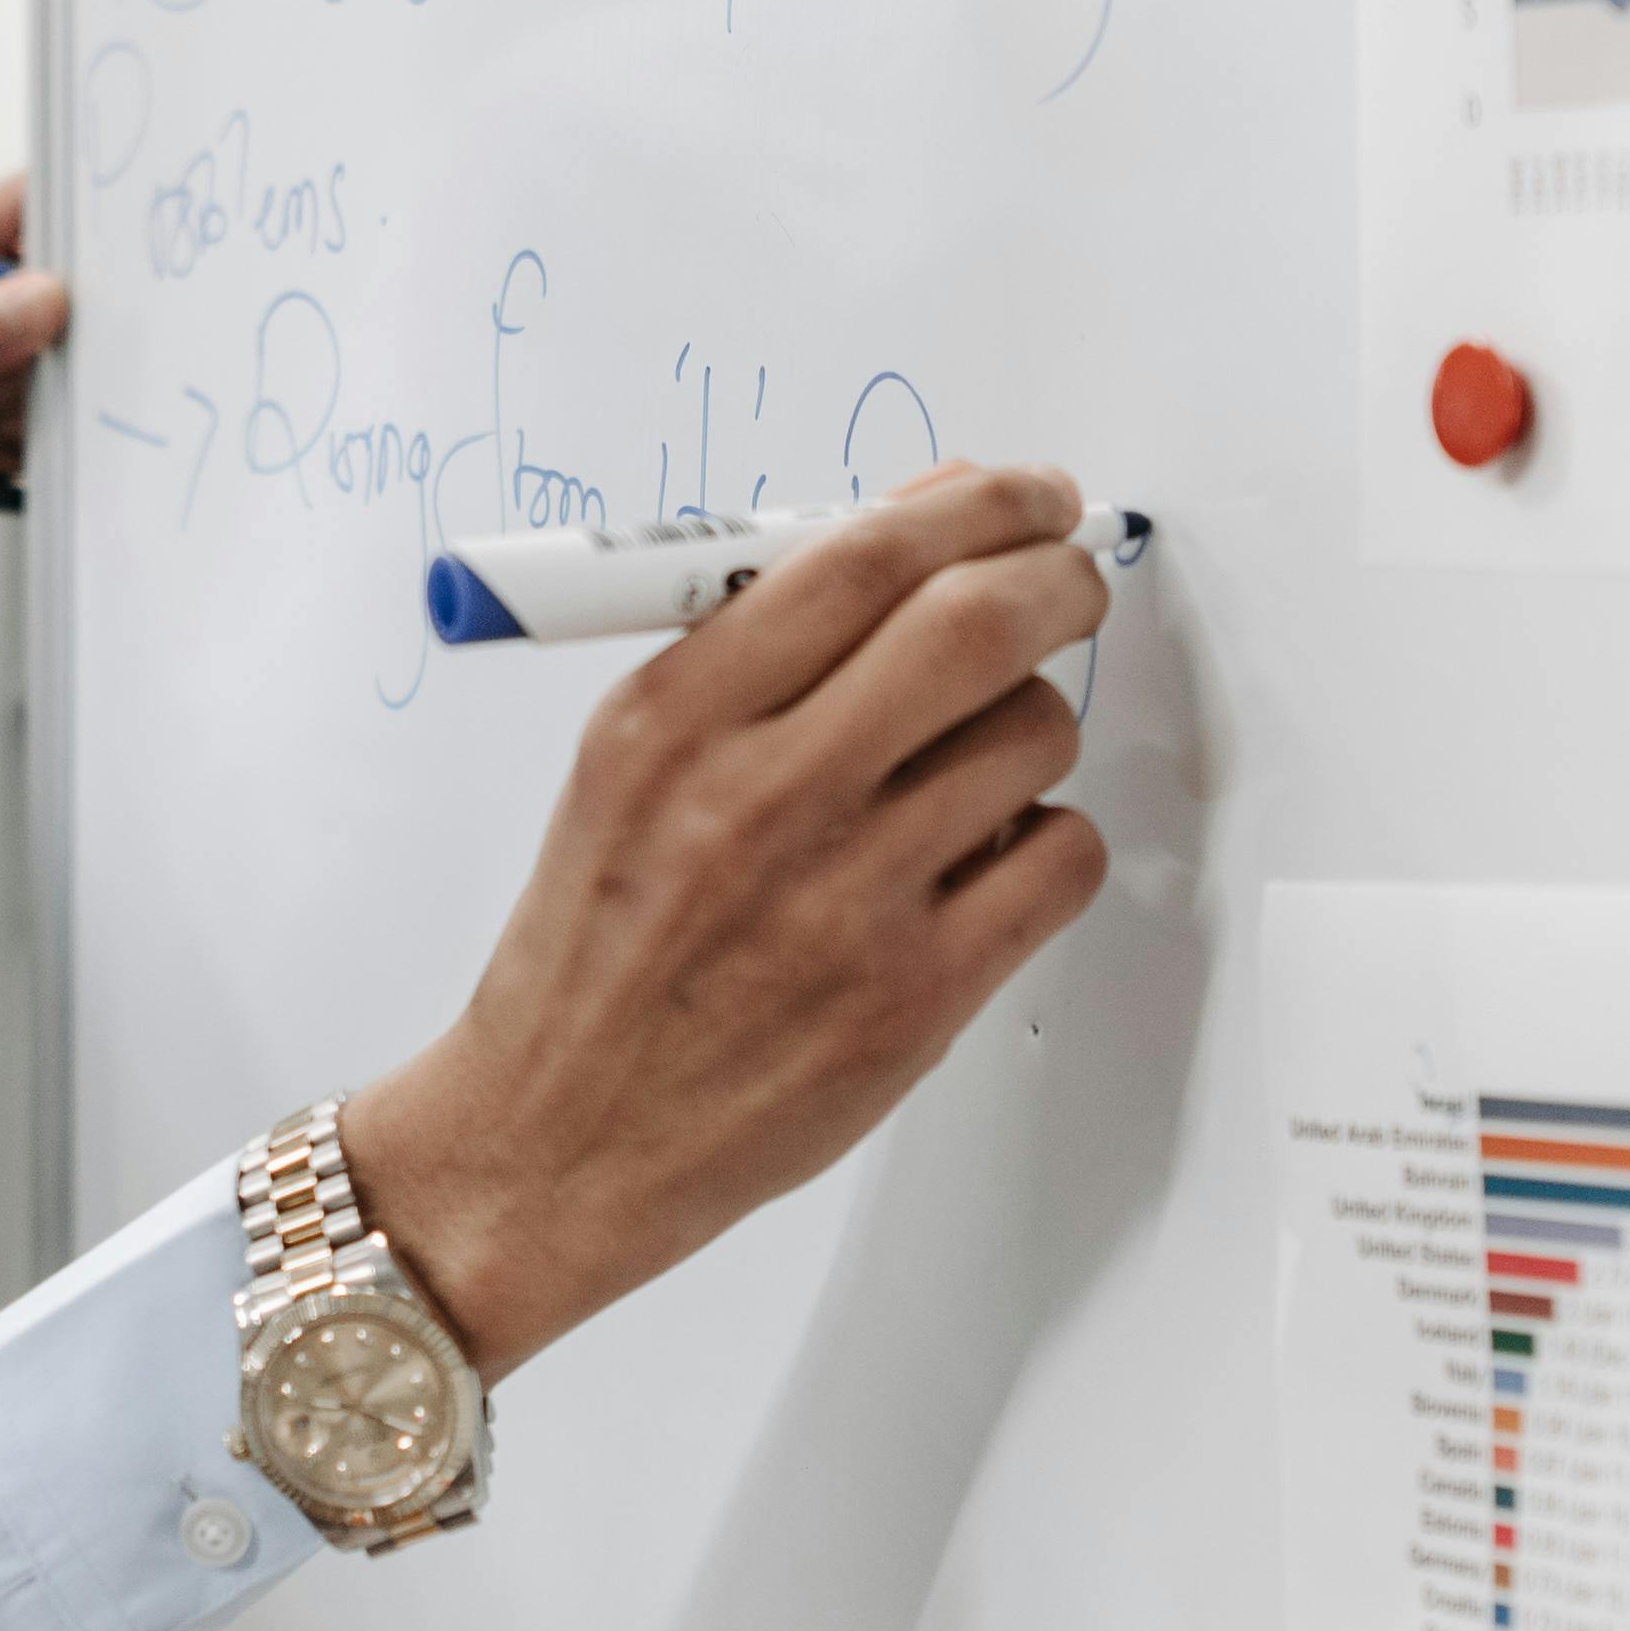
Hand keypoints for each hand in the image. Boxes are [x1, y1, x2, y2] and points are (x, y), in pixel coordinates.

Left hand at [0, 178, 71, 675]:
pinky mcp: (19, 424)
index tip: (118, 252)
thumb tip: (44, 298)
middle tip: (24, 378)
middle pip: (73, 283)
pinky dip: (63, 445)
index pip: (25, 202)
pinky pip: (76, 421)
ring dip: (58, 401)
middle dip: (75, 331)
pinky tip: (3, 464)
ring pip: (81, 360)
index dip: (80, 214)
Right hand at [333, 465, 1114, 1371]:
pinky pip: (1060, 859)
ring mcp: (849, 900)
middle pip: (974, 625)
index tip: (1026, 493)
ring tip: (978, 760)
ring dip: (1035, 724)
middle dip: (1055, 576)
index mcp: (675, 720)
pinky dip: (1049, 841)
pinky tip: (988, 857)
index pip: (860, 557)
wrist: (560, 1138)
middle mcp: (761, 797)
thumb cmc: (598, 946)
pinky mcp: (918, 996)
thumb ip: (756, 651)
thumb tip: (920, 535)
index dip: (975, 503)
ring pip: (1034, 736)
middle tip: (1069, 576)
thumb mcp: (626, 763)